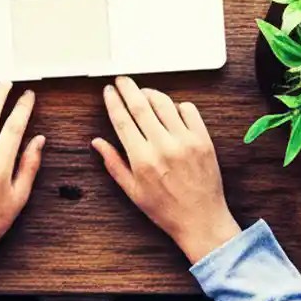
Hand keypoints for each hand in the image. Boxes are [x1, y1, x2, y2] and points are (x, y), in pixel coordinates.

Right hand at [93, 76, 240, 263]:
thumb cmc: (166, 209)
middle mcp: (163, 146)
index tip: (108, 91)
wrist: (201, 220)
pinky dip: (177, 105)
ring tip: (144, 93)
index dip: (112, 102)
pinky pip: (189, 110)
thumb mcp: (132, 191)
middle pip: (140, 105)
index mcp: (142, 159)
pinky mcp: (203, 140)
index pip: (122, 120)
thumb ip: (113, 163)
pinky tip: (171, 110)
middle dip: (128, 88)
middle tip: (122, 80)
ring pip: (164, 103)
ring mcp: (185, 141)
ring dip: (151, 93)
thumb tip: (97, 142)